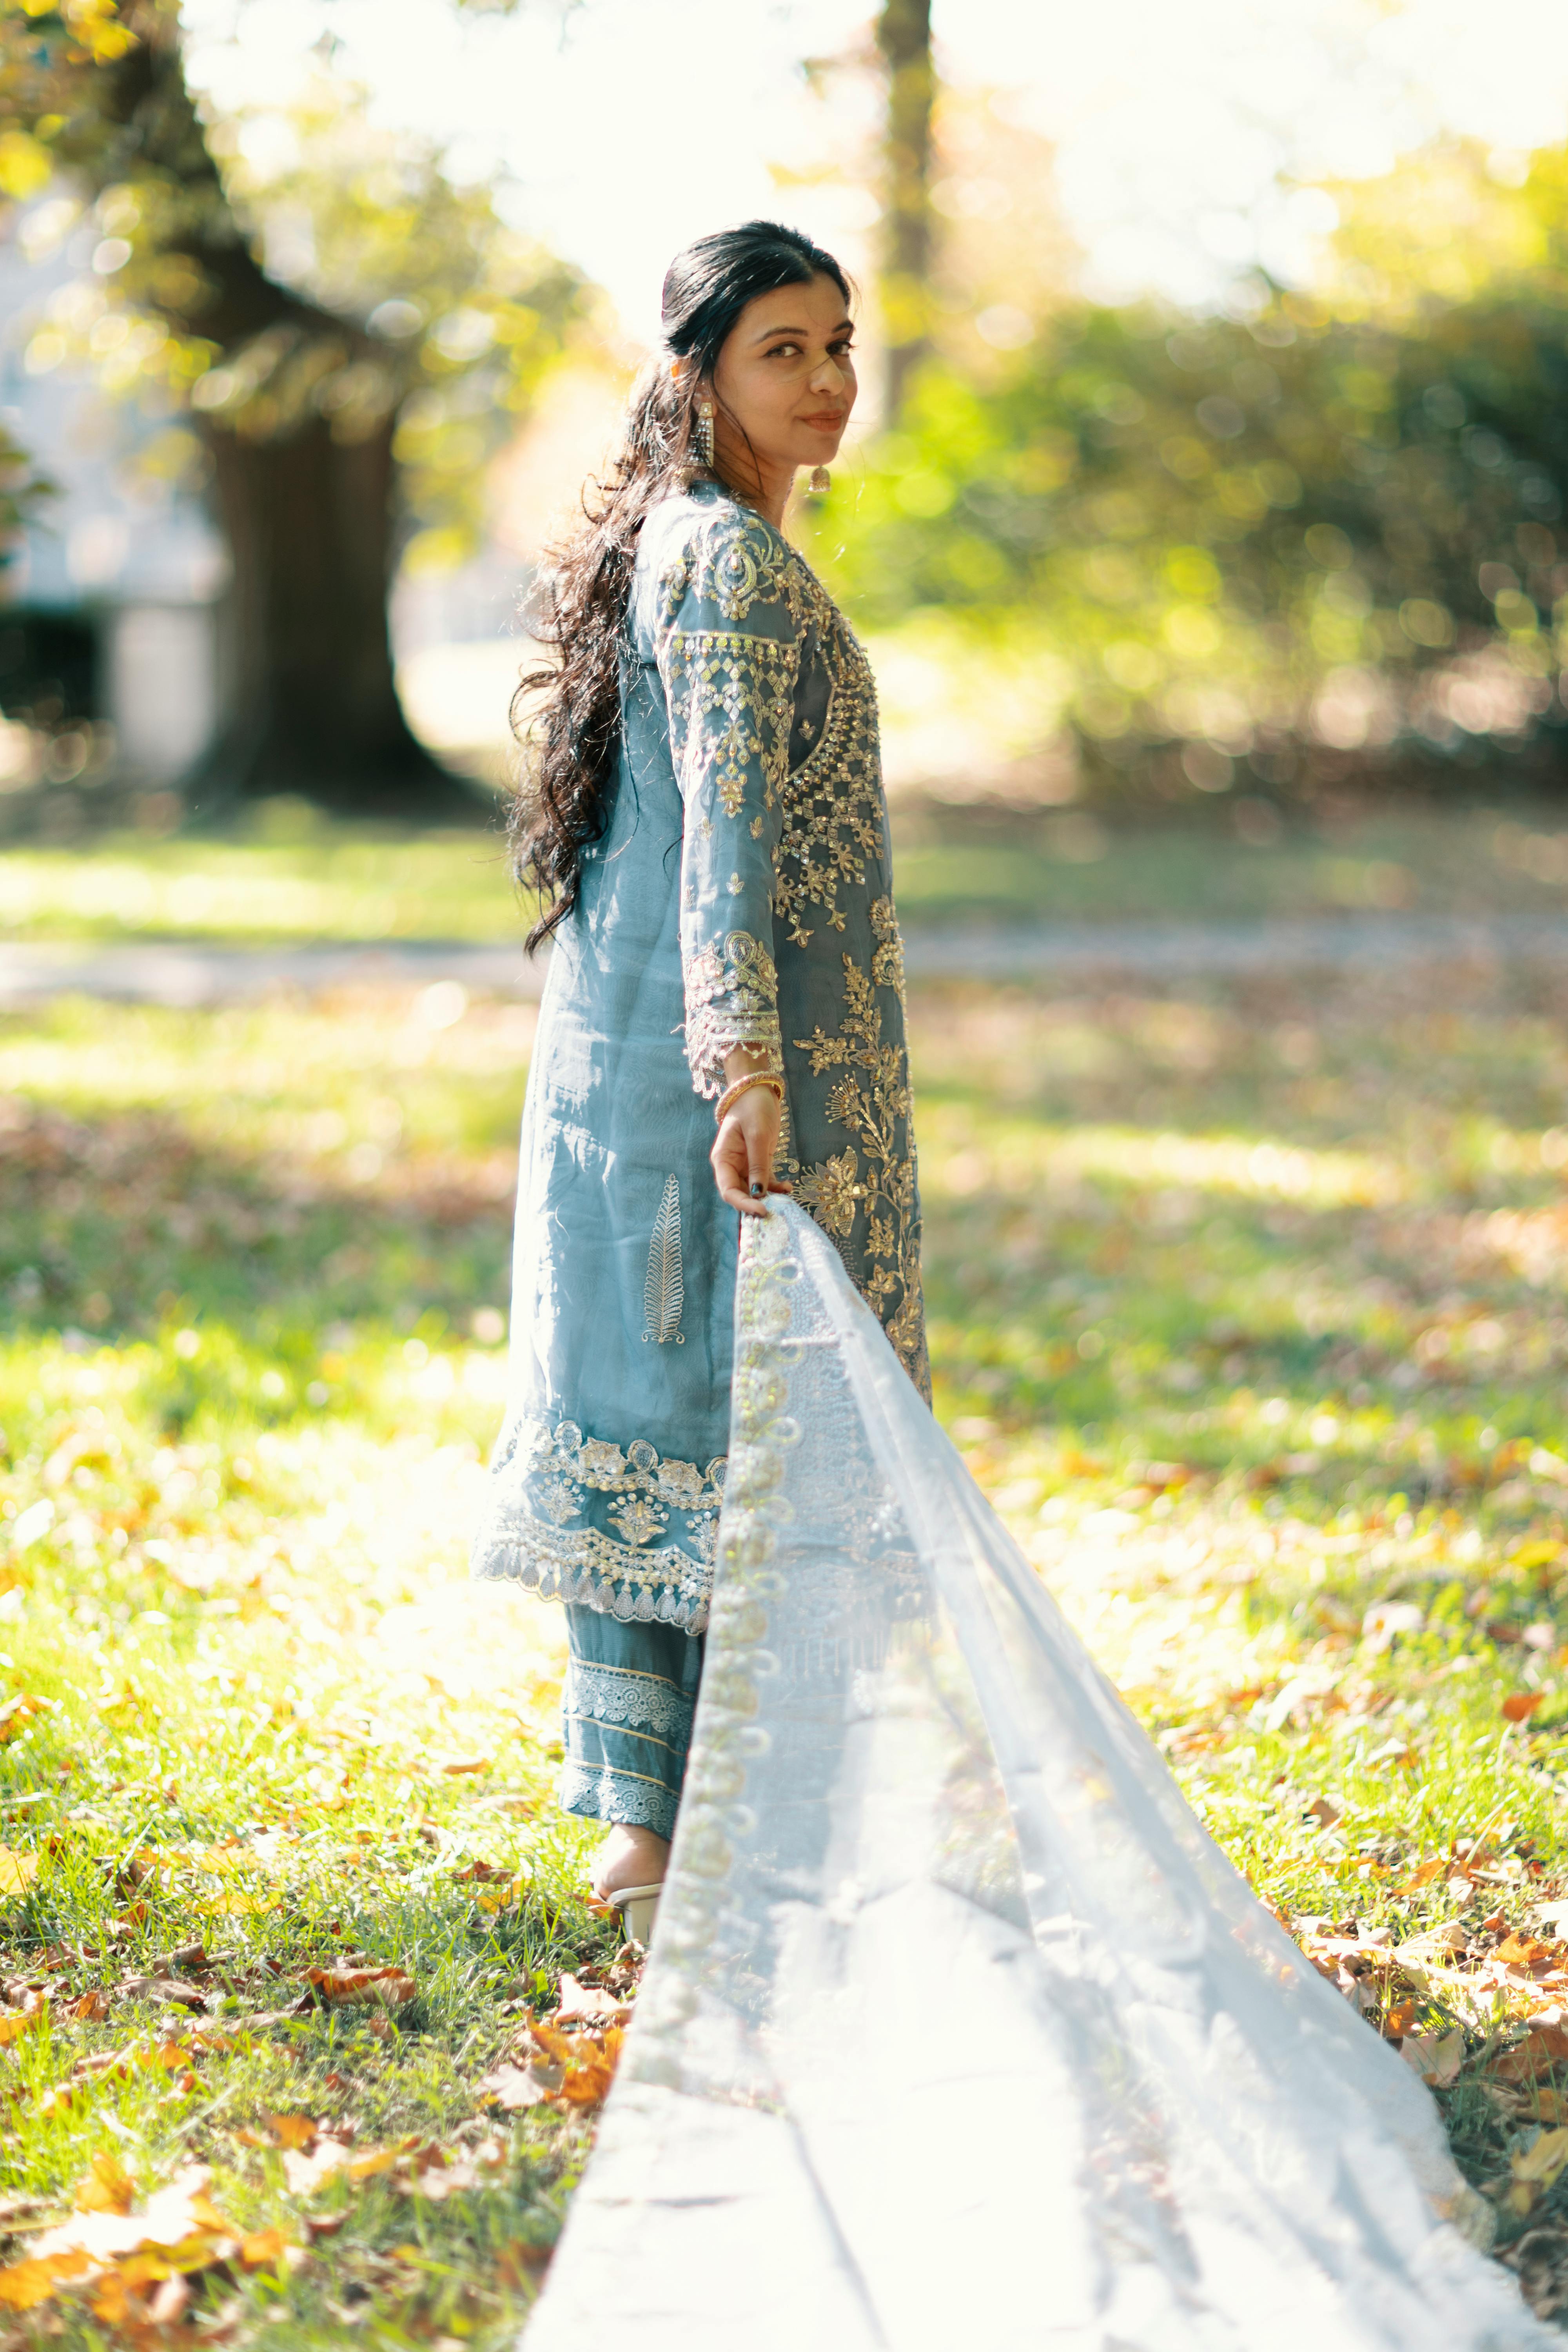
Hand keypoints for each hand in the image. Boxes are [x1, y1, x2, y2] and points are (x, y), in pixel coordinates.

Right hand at [711, 1083, 791, 1216]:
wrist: (758, 1090)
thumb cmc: (753, 1108)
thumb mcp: (757, 1134)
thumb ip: (758, 1164)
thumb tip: (758, 1192)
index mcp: (723, 1159)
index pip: (728, 1190)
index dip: (743, 1204)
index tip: (762, 1210)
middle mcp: (731, 1166)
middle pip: (740, 1194)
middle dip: (756, 1204)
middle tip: (776, 1212)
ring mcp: (745, 1165)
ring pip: (753, 1190)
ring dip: (768, 1197)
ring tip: (786, 1198)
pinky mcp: (759, 1163)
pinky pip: (765, 1181)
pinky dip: (775, 1187)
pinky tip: (788, 1187)